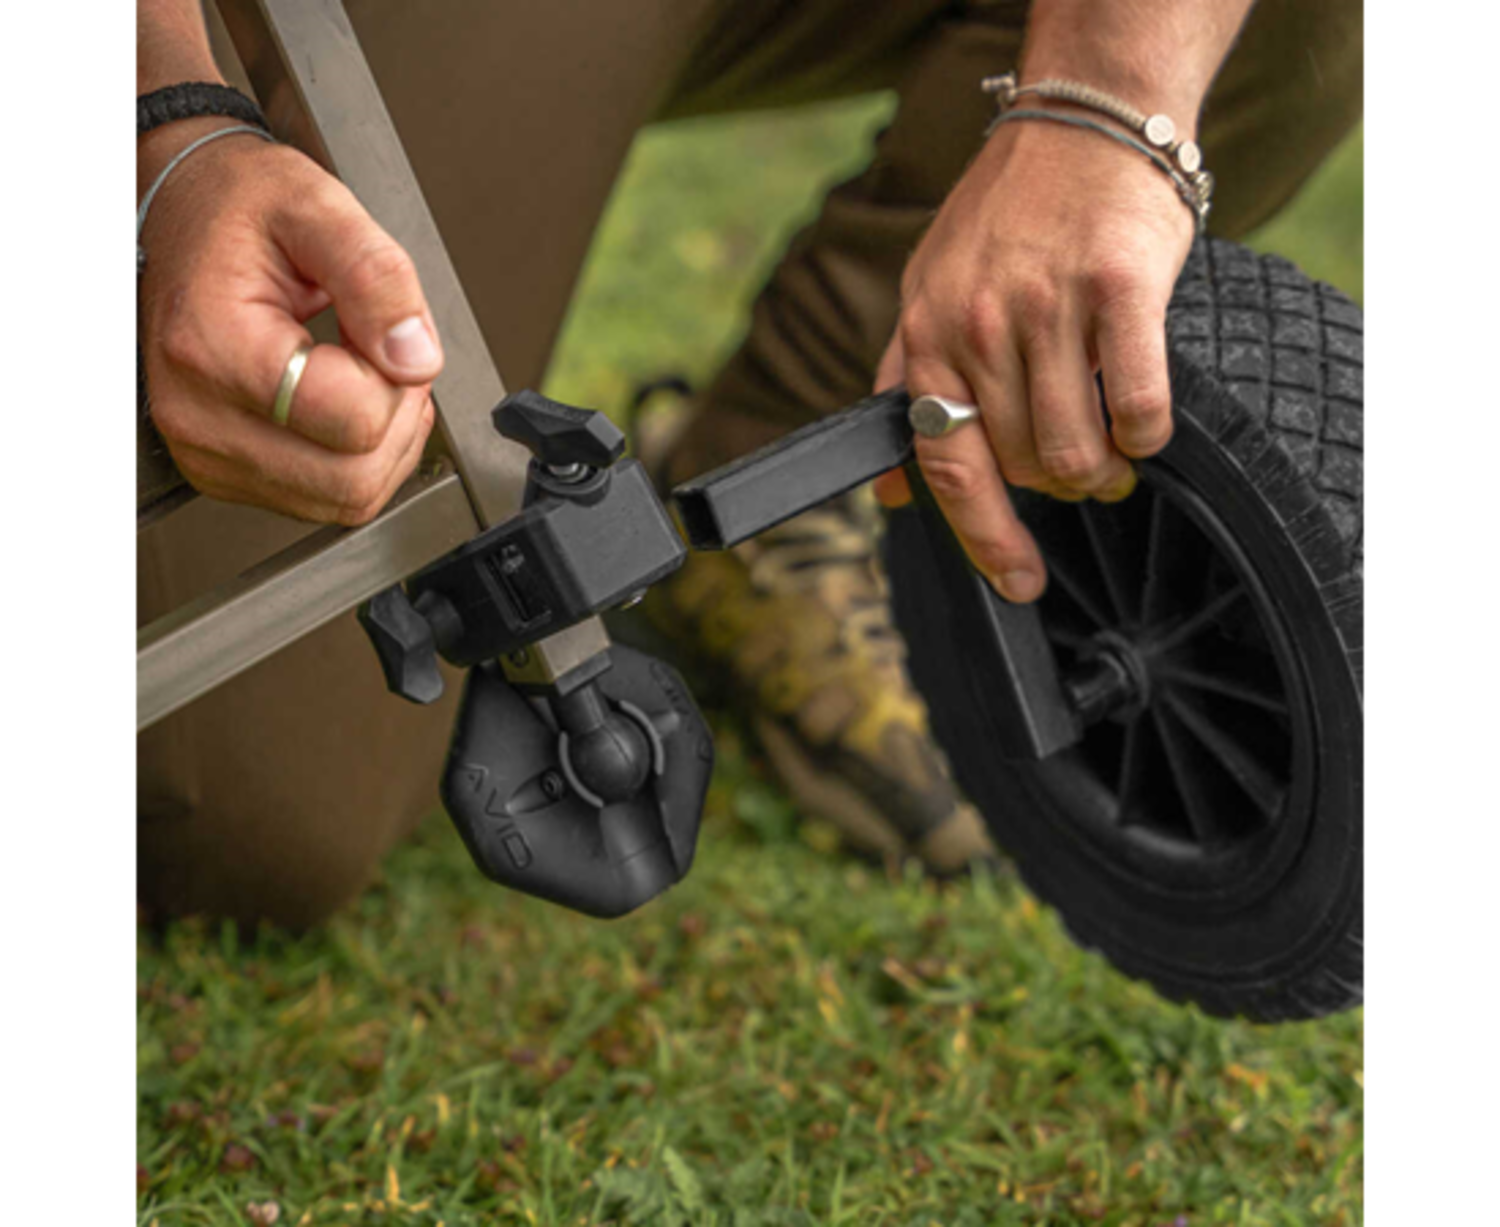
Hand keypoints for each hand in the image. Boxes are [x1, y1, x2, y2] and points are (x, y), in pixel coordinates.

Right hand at [135, 121, 442, 524]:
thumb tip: (417, 358)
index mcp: (215, 346)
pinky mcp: (223, 471)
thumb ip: (378, 279)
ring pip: (346, 499)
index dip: (397, 379)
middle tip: (384, 355)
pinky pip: (323, 499)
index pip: (357, 421)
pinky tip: (346, 404)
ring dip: (382, 445)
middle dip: (397, 418)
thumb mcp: (318, 208)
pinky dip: (355, 459)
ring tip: (363, 374)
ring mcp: (208, 453)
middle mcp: (200, 415)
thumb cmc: (239, 209)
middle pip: (355, 478)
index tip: (383, 333)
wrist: (183, 213)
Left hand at [873, 115, 1195, 601]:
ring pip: (1078, 449)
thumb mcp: (926, 290)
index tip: (1018, 583)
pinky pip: (1139, 406)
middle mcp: (980, 326)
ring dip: (1104, 471)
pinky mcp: (1118, 289)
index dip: (983, 538)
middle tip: (1082, 471)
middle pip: (1026, 467)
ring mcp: (1048, 307)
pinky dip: (1148, 434)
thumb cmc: (1004, 216)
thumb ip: (903, 386)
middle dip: (1059, 488)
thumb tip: (890, 493)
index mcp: (928, 334)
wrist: (1079, 123)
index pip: (947, 466)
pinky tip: (1144, 424)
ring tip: (1114, 454)